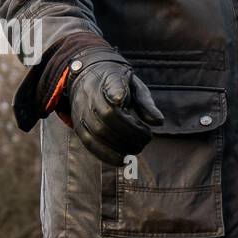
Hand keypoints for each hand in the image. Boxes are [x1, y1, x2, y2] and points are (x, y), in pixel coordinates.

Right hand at [68, 49, 163, 164]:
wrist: (86, 77)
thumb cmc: (118, 85)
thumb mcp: (135, 86)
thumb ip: (146, 103)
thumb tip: (159, 122)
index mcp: (108, 78)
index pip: (111, 85)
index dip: (114, 92)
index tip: (120, 99)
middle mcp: (91, 94)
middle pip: (108, 116)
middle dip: (131, 132)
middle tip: (147, 139)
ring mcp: (82, 111)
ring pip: (98, 132)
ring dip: (120, 145)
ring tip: (138, 148)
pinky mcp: (79, 126)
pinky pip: (89, 144)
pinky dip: (106, 155)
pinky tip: (122, 160)